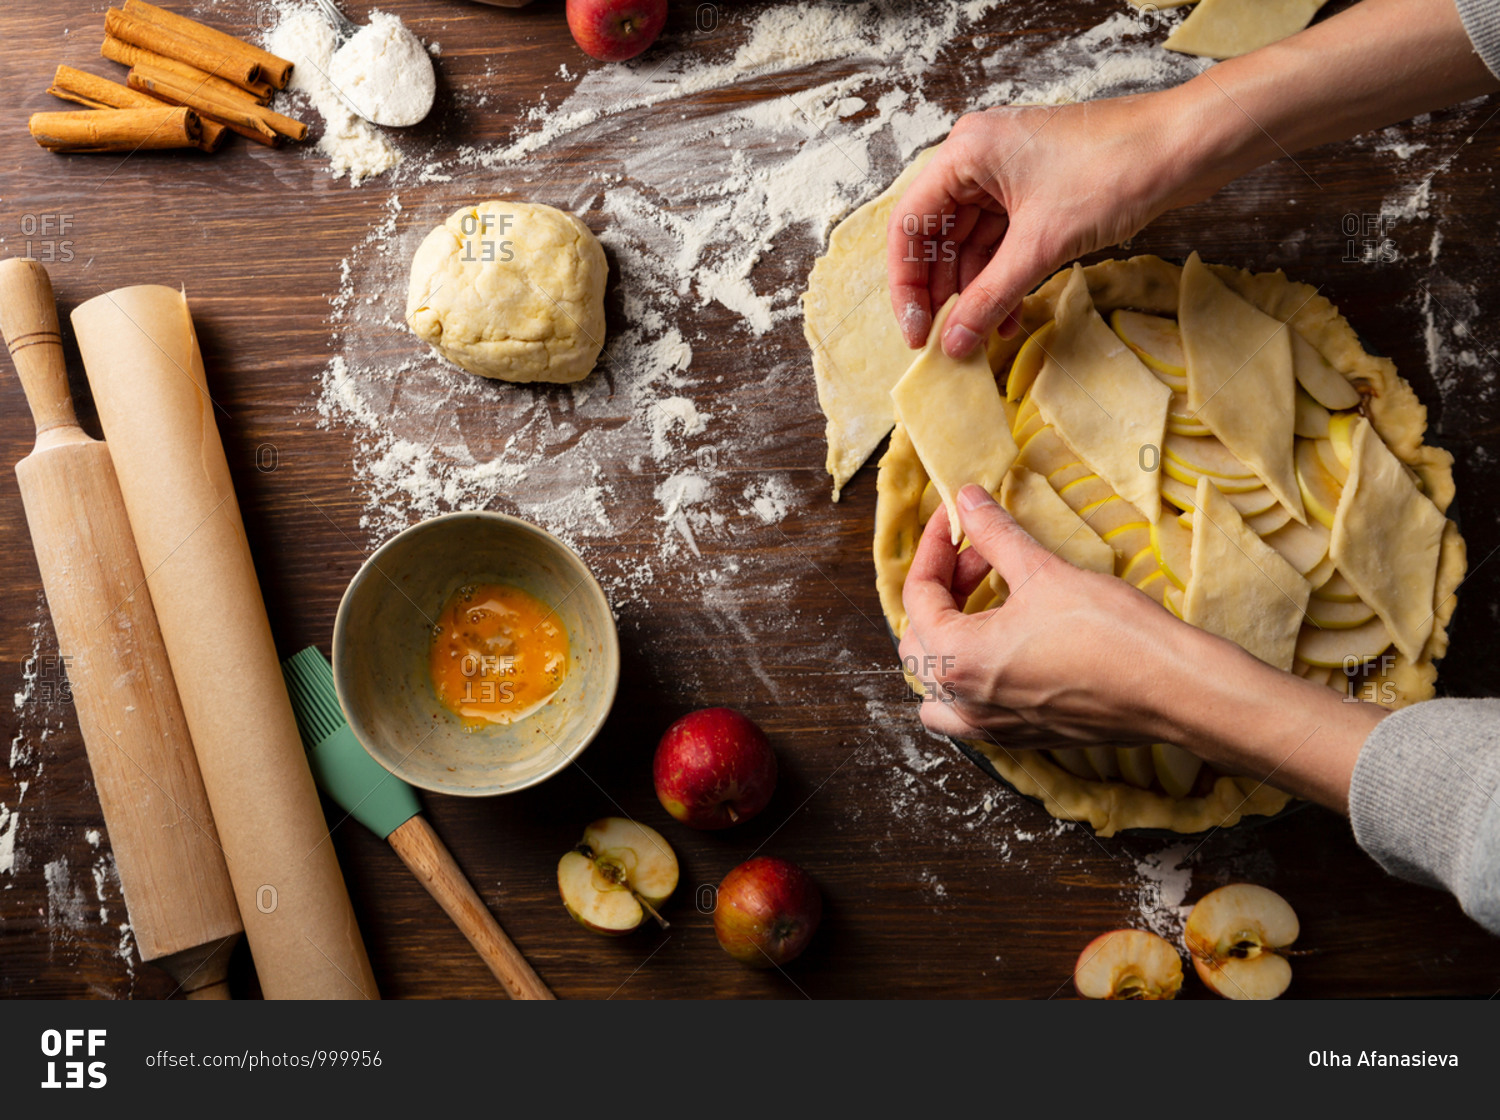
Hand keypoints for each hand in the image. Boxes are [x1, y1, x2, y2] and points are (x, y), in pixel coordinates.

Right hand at [886, 95, 1204, 358]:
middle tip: (945, 340)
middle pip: (937, 236)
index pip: (910, 226)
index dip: (908, 284)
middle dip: (942, 291)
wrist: (1187, 147)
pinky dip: (1003, 278)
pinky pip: (1004, 242)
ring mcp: (1010, 174)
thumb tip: (955, 342)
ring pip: (971, 243)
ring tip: (980, 335)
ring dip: (975, 291)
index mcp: (966, 152)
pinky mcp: (1039, 191)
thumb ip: (990, 297)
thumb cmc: (1117, 170)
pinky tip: (1007, 315)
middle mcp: (980, 158)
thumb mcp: (1042, 244)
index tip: (918, 330)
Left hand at [898, 485, 1192, 746]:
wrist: (1172, 690)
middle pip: (920, 637)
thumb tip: (967, 499)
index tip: (955, 516)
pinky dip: (969, 675)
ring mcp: (990, 727)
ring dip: (947, 638)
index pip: (918, 595)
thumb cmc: (1111, 633)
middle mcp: (963, 702)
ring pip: (936, 683)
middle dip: (944, 588)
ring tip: (983, 602)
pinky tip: (1004, 644)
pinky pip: (968, 710)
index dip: (935, 546)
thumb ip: (995, 535)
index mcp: (956, 660)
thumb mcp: (1044, 572)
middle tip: (981, 555)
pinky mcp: (1020, 736)